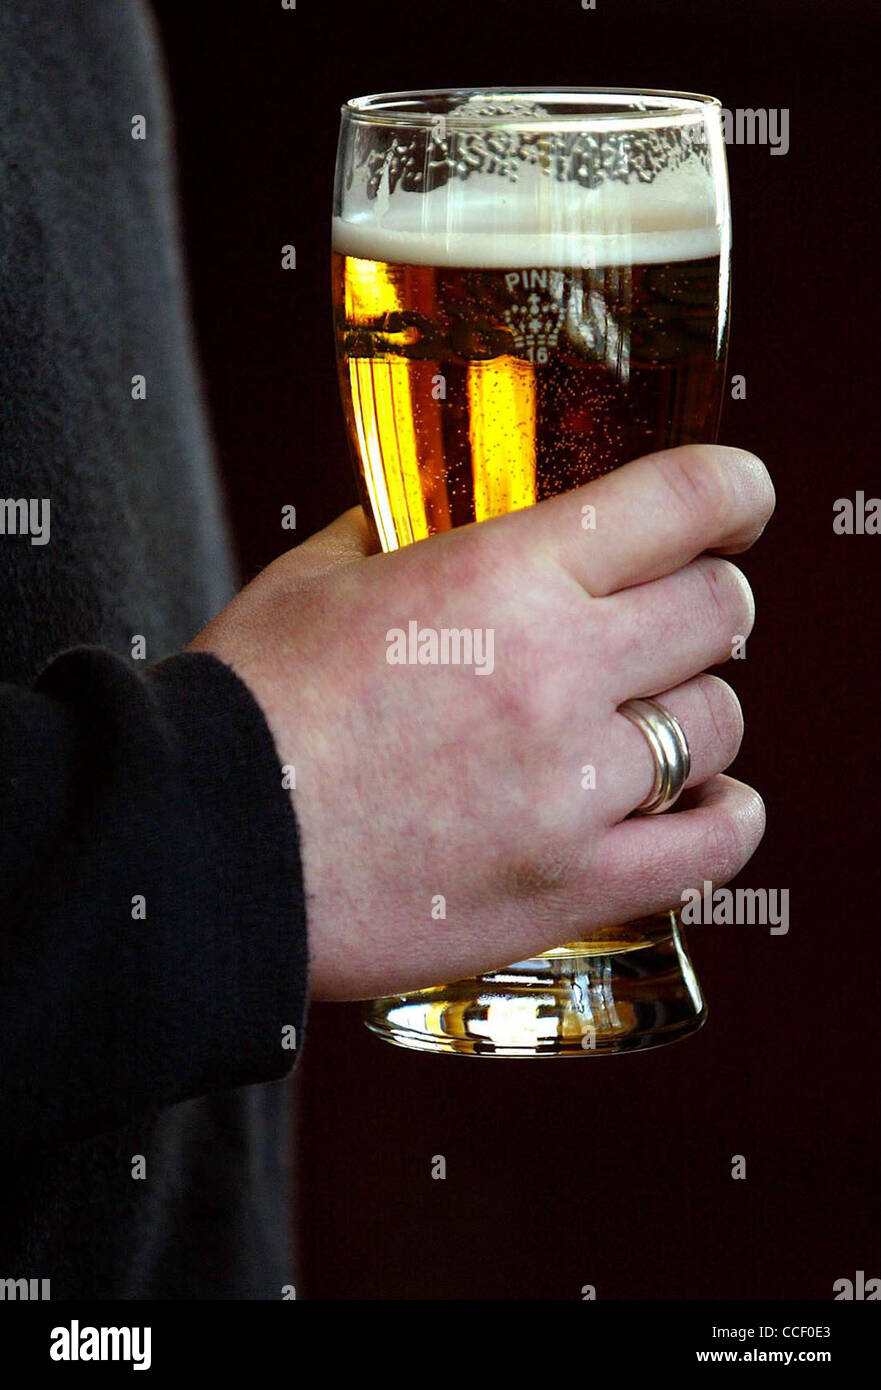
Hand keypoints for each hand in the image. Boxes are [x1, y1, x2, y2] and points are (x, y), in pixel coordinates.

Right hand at [190, 444, 773, 998]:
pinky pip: (711, 847)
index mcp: (498, 576)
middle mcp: (556, 672)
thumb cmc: (243, 713)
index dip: (735, 490)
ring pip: (718, 723)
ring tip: (649, 720)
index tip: (740, 501)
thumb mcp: (311, 582)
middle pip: (720, 611)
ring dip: (694, 710)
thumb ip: (391, 534)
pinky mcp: (570, 885)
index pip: (683, 500)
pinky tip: (707, 801)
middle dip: (706, 602)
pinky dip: (726, 817)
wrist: (195, 853)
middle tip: (672, 617)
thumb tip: (427, 517)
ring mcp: (571, 788)